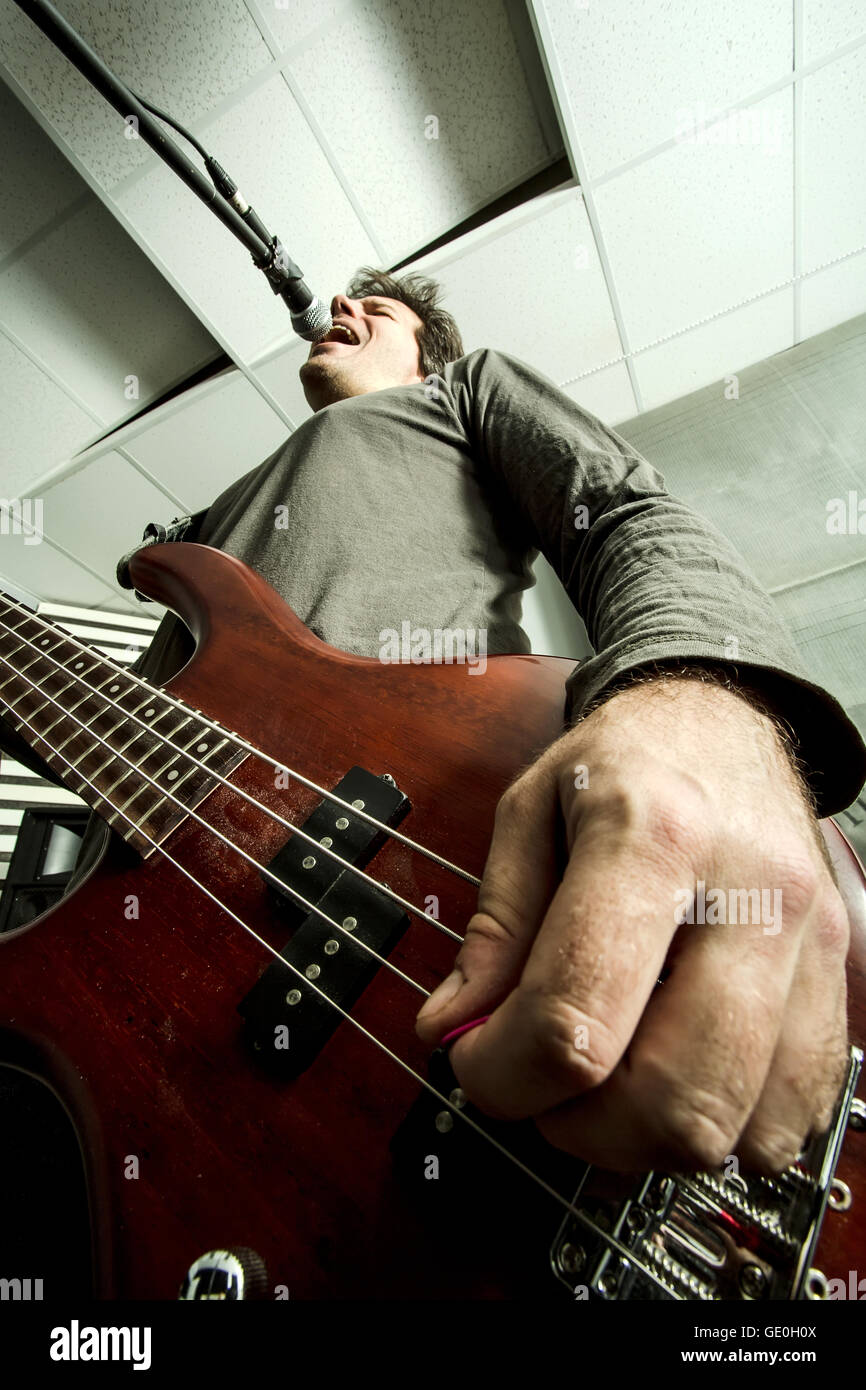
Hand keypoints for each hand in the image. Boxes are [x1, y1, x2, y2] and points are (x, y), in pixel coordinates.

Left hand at [415, 674, 849, 1172]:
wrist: (727, 719)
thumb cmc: (624, 761)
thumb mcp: (528, 811)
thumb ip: (493, 927)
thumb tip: (452, 1029)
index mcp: (651, 834)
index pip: (575, 1014)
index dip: (505, 1074)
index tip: (477, 1063)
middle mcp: (748, 893)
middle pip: (672, 1095)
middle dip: (583, 1130)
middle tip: (544, 1091)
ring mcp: (807, 940)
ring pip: (742, 1124)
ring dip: (654, 1141)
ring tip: (611, 1086)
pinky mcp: (838, 974)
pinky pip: (798, 1110)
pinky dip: (729, 1130)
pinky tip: (680, 1078)